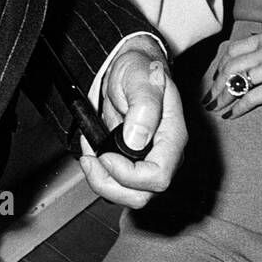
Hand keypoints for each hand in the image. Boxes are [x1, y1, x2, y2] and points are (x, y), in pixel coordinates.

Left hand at [80, 43, 185, 208]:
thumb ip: (144, 107)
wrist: (132, 66)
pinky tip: (92, 153)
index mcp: (173, 137)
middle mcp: (164, 154)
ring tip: (88, 154)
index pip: (159, 176)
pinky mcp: (134, 164)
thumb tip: (137, 140)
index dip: (129, 175)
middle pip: (143, 194)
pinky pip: (118, 184)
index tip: (106, 156)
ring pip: (129, 195)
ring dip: (102, 181)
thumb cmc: (140, 69)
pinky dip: (99, 175)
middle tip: (90, 159)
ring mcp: (149, 161)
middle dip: (110, 183)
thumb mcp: (141, 79)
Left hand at [202, 27, 261, 119]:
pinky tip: (231, 115)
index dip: (221, 65)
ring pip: (236, 83)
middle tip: (209, 96)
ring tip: (215, 107)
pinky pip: (250, 98)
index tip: (217, 75)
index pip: (233, 50)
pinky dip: (237, 108)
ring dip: (222, 97)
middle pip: (229, 68)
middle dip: (216, 83)